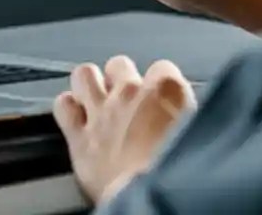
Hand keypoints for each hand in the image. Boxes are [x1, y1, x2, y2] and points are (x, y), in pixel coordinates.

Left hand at [55, 56, 195, 203]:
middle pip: (119, 64)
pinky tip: (76, 117)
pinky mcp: (79, 137)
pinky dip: (68, 109)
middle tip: (127, 98)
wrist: (154, 198)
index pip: (163, 68)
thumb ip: (185, 117)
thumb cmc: (180, 172)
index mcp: (165, 91)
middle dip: (121, 77)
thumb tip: (183, 118)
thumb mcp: (198, 134)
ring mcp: (101, 112)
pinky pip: (63, 106)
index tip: (162, 97)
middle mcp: (130, 94)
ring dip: (89, 85)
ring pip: (84, 75)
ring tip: (96, 99)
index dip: (161, 83)